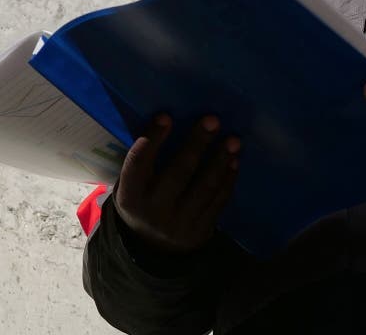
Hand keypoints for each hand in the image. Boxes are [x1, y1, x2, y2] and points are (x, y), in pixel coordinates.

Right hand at [113, 114, 239, 253]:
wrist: (152, 248)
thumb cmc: (145, 200)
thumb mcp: (134, 185)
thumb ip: (146, 160)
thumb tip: (170, 118)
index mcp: (130, 196)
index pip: (138, 164)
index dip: (152, 139)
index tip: (166, 116)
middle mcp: (153, 211)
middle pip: (178, 173)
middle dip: (197, 144)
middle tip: (213, 119)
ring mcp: (178, 224)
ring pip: (203, 187)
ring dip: (220, 160)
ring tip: (233, 140)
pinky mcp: (200, 232)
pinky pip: (217, 202)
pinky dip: (228, 180)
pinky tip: (234, 160)